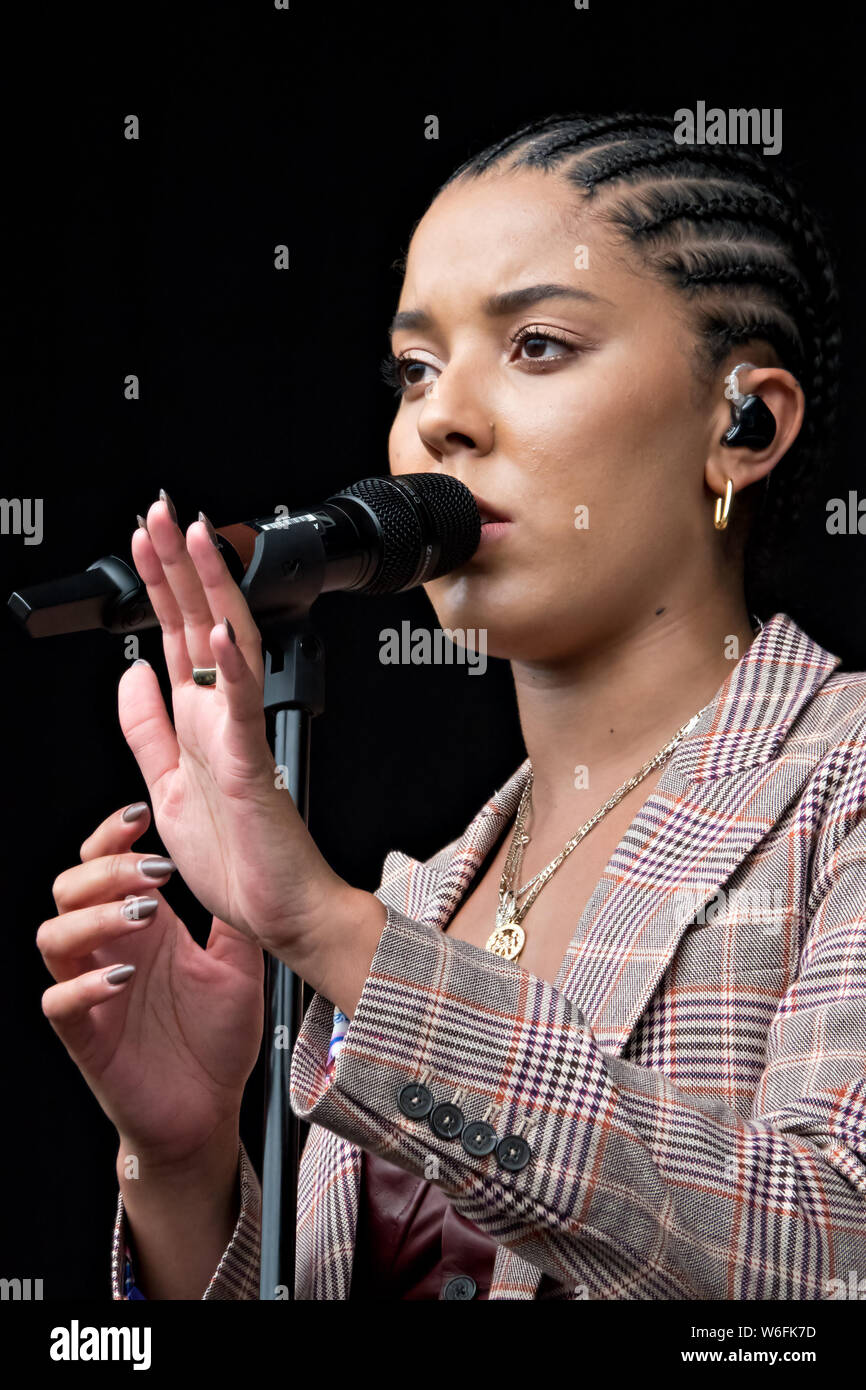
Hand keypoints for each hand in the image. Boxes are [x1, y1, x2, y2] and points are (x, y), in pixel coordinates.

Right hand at [39, 802, 263, 1167]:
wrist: (209, 1111)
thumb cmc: (217, 1040)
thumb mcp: (238, 965)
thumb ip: (234, 918)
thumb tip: (248, 865)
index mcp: (143, 929)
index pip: (103, 865)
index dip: (110, 835)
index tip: (140, 814)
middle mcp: (110, 953)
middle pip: (69, 889)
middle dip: (106, 869)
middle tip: (155, 870)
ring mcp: (91, 993)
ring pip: (54, 937)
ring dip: (95, 917)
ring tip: (144, 914)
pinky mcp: (86, 1038)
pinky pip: (59, 1004)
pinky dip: (84, 985)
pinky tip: (122, 978)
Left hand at [117, 493, 355, 977]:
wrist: (281, 910)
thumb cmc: (240, 858)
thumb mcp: (164, 786)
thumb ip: (146, 728)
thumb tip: (128, 672)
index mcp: (199, 719)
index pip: (174, 635)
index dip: (160, 585)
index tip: (148, 539)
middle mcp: (221, 715)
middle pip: (197, 623)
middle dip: (178, 565)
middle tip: (163, 511)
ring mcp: (238, 732)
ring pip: (225, 644)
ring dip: (209, 590)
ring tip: (195, 538)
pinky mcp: (251, 760)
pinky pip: (241, 702)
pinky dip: (232, 662)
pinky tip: (221, 626)